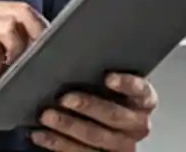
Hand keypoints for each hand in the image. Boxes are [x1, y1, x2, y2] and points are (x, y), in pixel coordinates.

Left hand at [31, 72, 157, 150]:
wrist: (94, 120)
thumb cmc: (99, 92)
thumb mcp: (104, 78)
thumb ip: (98, 65)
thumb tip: (76, 43)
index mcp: (144, 101)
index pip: (141, 91)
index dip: (127, 84)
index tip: (108, 77)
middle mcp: (137, 125)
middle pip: (115, 116)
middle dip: (89, 106)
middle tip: (65, 97)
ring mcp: (121, 146)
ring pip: (96, 138)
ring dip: (68, 126)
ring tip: (47, 115)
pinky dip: (57, 143)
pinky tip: (41, 133)